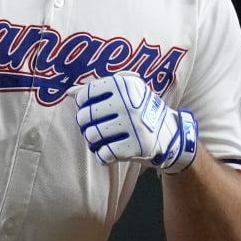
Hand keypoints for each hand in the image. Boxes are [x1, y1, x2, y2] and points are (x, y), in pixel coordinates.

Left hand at [71, 72, 197, 173]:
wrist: (171, 134)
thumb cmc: (141, 110)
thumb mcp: (125, 91)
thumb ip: (97, 89)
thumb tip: (69, 92)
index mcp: (124, 84)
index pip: (85, 95)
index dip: (83, 106)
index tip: (92, 111)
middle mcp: (129, 102)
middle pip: (85, 117)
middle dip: (86, 126)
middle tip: (96, 129)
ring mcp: (133, 125)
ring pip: (92, 136)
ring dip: (93, 142)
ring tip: (102, 141)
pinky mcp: (137, 146)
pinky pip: (104, 154)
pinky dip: (104, 156)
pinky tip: (111, 152)